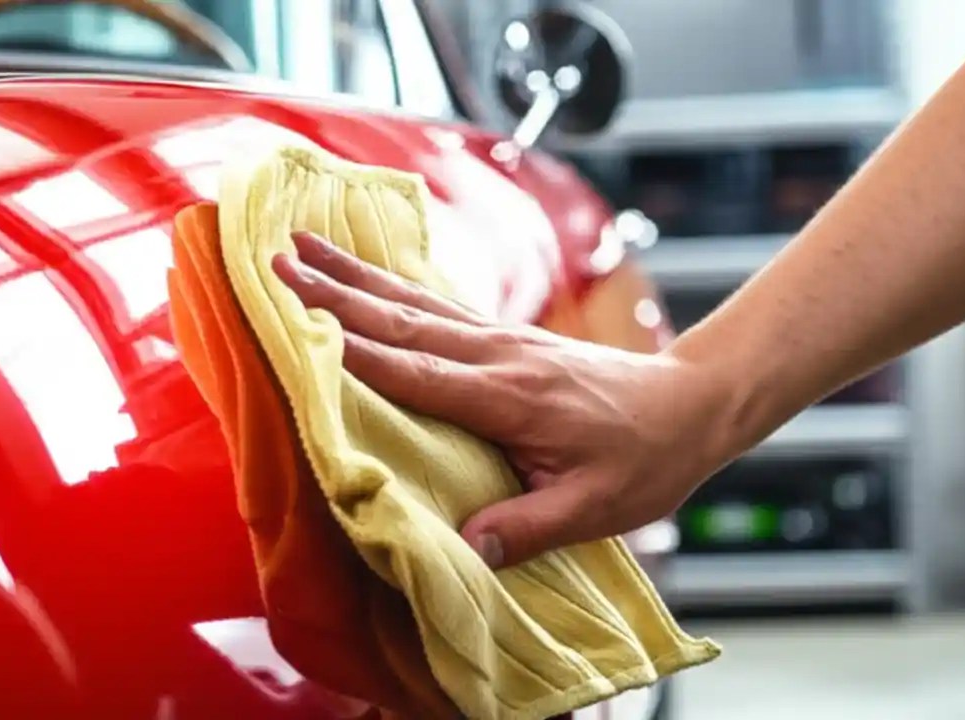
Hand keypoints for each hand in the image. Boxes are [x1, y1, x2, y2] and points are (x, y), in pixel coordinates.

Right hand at [273, 232, 741, 568]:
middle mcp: (498, 355)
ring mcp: (502, 339)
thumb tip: (464, 548)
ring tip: (302, 244)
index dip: (351, 349)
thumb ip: (528, 526)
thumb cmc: (644, 461)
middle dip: (334, 293)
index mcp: (509, 397)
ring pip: (414, 303)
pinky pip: (438, 306)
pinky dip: (394, 286)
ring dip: (355, 274)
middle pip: (400, 321)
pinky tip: (368, 274)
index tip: (297, 320)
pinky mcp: (507, 337)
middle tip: (275, 262)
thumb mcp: (595, 509)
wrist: (690, 406)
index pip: (414, 372)